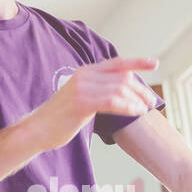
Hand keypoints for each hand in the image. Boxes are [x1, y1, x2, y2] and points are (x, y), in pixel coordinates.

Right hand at [25, 57, 159, 151]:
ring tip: (142, 109)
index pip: (117, 63)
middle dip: (139, 90)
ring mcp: (82, 88)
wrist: (37, 130)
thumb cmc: (58, 118)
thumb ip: (96, 89)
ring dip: (136, 100)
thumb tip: (119, 91)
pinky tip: (134, 112)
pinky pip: (113, 102)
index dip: (137, 62)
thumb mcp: (78, 97)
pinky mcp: (81, 103)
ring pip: (120, 89)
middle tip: (148, 102)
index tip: (154, 63)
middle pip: (122, 77)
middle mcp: (84, 76)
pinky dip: (127, 107)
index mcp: (85, 72)